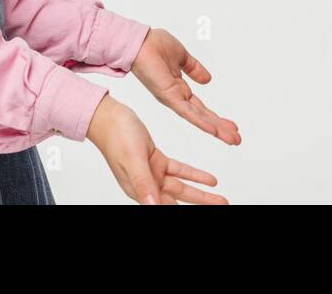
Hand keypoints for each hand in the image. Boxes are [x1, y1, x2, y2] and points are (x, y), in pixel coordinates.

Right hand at [86, 94, 227, 204]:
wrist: (108, 116)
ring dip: (202, 191)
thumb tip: (153, 205)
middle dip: (202, 202)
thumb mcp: (132, 159)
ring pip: (182, 186)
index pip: (166, 207)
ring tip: (220, 197)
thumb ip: (142, 182)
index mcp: (140, 189)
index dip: (183, 212)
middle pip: (180, 199)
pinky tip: (209, 180)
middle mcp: (147, 185)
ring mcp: (152, 173)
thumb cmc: (115, 136)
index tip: (203, 215)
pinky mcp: (156, 160)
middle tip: (223, 205)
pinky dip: (194, 174)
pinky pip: (179, 170)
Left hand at [131, 29, 240, 145]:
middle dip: (220, 128)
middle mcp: (176, 97)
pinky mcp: (169, 96)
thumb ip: (194, 69)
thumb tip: (208, 80)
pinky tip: (213, 130)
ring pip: (198, 118)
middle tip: (237, 140)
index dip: (215, 117)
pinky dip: (201, 122)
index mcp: (179, 88)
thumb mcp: (181, 57)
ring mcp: (173, 99)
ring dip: (216, 129)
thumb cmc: (154, 45)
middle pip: (203, 117)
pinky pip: (187, 112)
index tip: (231, 126)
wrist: (139, 41)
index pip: (201, 108)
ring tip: (232, 139)